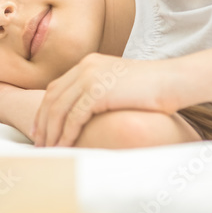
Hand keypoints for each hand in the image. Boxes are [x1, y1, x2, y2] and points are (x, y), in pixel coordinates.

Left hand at [32, 54, 177, 147]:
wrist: (172, 81)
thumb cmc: (151, 88)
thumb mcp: (118, 84)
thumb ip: (99, 91)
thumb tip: (86, 114)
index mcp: (89, 63)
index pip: (57, 87)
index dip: (45, 109)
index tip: (40, 128)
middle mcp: (85, 67)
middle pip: (53, 97)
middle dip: (43, 122)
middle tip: (39, 142)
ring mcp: (90, 77)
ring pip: (59, 109)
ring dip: (52, 131)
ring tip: (49, 149)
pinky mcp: (98, 91)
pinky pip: (74, 117)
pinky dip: (66, 134)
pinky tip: (64, 146)